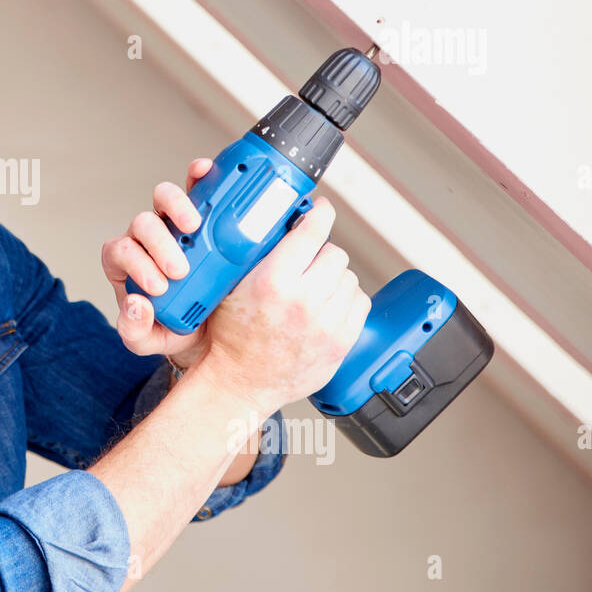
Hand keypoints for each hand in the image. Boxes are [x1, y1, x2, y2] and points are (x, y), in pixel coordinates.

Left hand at [102, 157, 213, 368]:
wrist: (207, 326)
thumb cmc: (171, 326)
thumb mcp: (149, 339)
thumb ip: (134, 330)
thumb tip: (135, 305)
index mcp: (126, 264)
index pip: (119, 252)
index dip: (134, 264)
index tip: (158, 286)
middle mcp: (145, 239)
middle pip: (142, 224)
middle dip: (158, 243)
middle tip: (179, 269)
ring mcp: (172, 222)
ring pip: (162, 199)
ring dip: (176, 207)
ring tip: (195, 226)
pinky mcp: (200, 212)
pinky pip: (194, 186)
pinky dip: (198, 176)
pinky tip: (206, 173)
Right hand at [201, 195, 371, 413]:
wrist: (240, 382)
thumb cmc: (232, 336)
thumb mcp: (231, 287)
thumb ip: (256, 255)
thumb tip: (286, 223)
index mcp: (273, 281)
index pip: (311, 232)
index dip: (319, 213)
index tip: (321, 208)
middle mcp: (303, 300)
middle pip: (334, 253)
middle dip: (321, 253)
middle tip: (307, 262)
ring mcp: (326, 323)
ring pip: (349, 277)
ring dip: (334, 277)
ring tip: (314, 288)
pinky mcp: (342, 341)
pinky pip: (360, 302)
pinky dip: (346, 299)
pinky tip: (327, 306)